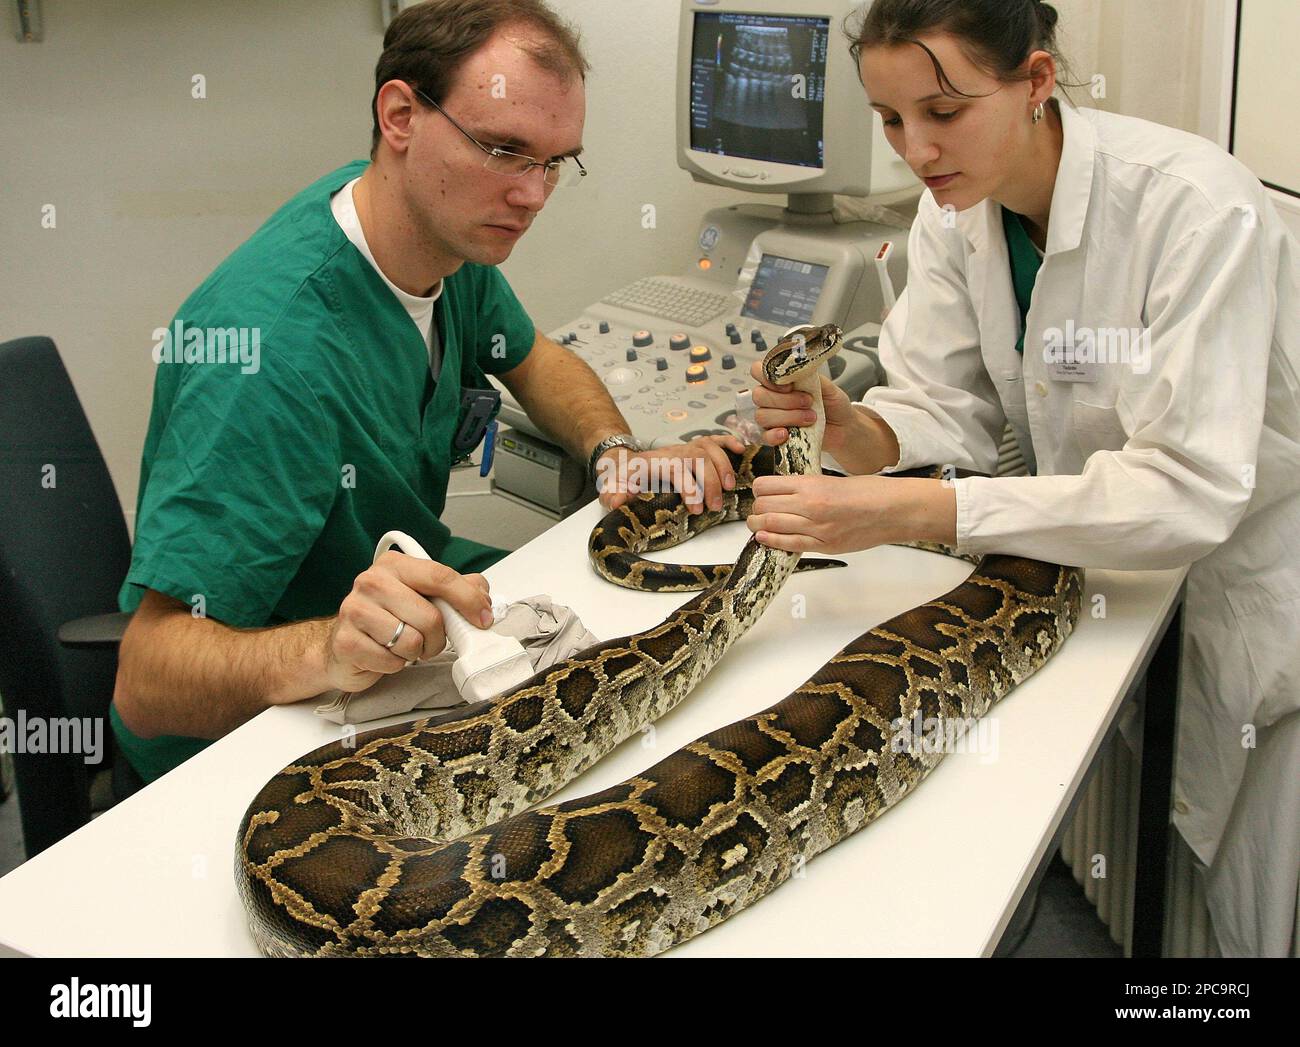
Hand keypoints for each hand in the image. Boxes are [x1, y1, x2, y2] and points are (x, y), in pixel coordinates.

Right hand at [321, 553, 493, 694]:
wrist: (344, 645)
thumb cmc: (389, 618)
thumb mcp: (424, 596)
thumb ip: (457, 590)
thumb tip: (482, 596)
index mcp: (395, 565)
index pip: (440, 576)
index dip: (468, 600)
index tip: (483, 618)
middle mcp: (371, 581)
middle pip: (430, 616)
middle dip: (438, 637)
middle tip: (428, 639)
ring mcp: (354, 610)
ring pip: (412, 641)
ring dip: (416, 651)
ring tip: (404, 646)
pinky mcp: (346, 641)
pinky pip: (392, 661)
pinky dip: (395, 664)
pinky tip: (385, 654)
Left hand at [596, 434, 747, 515]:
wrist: (626, 462)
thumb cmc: (624, 478)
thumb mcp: (612, 487)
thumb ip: (613, 494)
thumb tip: (617, 500)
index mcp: (655, 463)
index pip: (677, 470)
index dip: (690, 488)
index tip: (696, 509)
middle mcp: (673, 452)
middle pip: (698, 459)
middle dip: (711, 482)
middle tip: (715, 506)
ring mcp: (685, 448)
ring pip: (709, 449)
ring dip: (723, 466)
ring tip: (730, 488)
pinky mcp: (694, 447)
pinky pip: (714, 439)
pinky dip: (728, 442)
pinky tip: (741, 449)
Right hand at [747, 360, 857, 458]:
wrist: (844, 428)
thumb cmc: (834, 405)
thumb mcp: (828, 387)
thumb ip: (811, 376)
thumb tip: (799, 368)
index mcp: (782, 381)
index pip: (758, 371)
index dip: (768, 377)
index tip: (789, 386)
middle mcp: (773, 397)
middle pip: (759, 395)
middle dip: (785, 400)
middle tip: (808, 402)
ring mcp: (772, 418)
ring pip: (762, 416)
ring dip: (788, 417)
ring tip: (810, 418)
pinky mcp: (775, 437)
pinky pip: (764, 437)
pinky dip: (774, 435)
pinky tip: (787, 434)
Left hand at [747, 473, 953, 553]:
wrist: (895, 510)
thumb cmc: (870, 491)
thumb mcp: (832, 479)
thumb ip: (807, 488)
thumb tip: (783, 494)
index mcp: (812, 484)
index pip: (765, 486)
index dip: (759, 489)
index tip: (761, 491)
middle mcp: (810, 506)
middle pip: (763, 507)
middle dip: (756, 508)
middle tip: (758, 509)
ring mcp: (817, 528)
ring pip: (770, 526)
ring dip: (758, 525)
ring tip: (757, 523)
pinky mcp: (825, 546)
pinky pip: (789, 544)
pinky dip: (772, 541)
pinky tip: (764, 538)